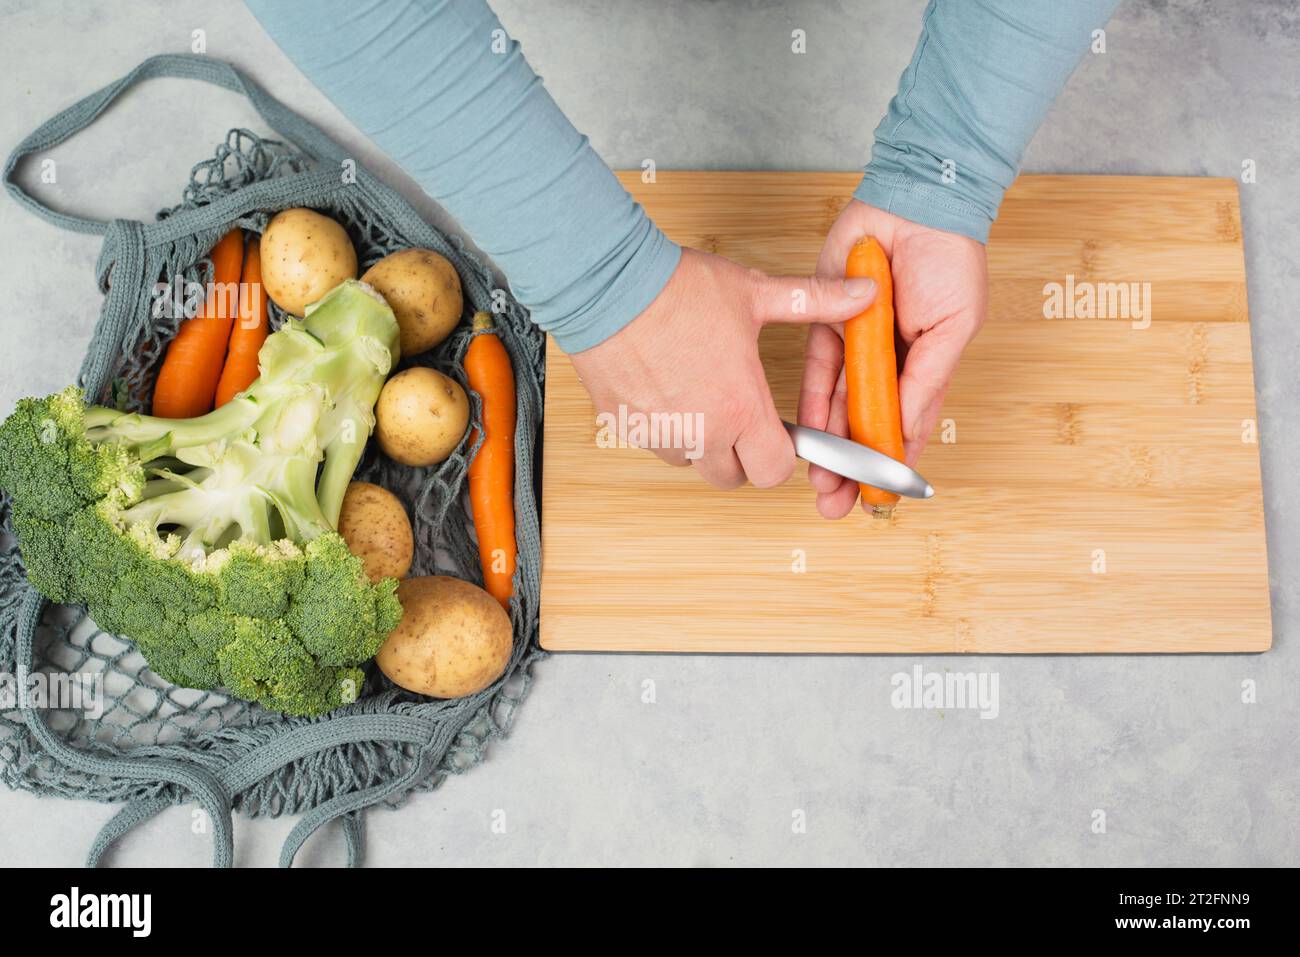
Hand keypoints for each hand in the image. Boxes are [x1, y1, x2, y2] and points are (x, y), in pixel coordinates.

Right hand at [571, 247, 878, 489]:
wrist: (606, 283)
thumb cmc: (677, 289)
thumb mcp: (754, 293)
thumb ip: (814, 301)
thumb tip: (863, 294)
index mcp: (740, 407)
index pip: (774, 471)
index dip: (781, 454)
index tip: (779, 431)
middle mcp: (700, 431)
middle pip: (733, 477)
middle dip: (742, 455)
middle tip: (740, 415)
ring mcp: (659, 433)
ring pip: (691, 462)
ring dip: (701, 443)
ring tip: (700, 395)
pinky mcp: (624, 426)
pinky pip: (654, 443)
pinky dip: (665, 428)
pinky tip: (666, 388)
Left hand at [798, 200, 986, 518]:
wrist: (916, 204)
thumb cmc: (949, 262)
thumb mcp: (953, 328)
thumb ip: (926, 380)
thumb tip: (904, 429)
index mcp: (925, 368)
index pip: (907, 427)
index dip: (892, 464)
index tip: (877, 500)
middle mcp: (887, 363)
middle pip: (866, 426)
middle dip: (851, 468)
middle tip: (836, 504)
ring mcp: (856, 345)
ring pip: (839, 408)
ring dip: (829, 447)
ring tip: (820, 485)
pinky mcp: (825, 323)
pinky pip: (817, 372)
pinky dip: (813, 404)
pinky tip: (809, 436)